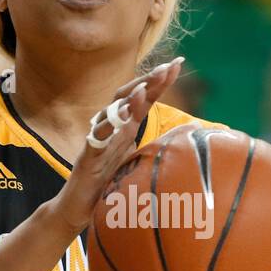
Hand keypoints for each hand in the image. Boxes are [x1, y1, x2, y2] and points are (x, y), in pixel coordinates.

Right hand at [49, 56, 184, 232]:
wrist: (79, 207)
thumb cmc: (110, 184)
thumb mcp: (140, 162)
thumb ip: (159, 146)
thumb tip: (191, 135)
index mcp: (127, 128)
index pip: (145, 99)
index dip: (159, 81)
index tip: (178, 63)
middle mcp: (113, 128)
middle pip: (129, 97)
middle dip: (148, 80)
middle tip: (166, 68)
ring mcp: (99, 140)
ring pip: (112, 112)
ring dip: (128, 99)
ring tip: (144, 88)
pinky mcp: (87, 157)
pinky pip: (96, 138)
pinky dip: (107, 125)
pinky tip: (119, 117)